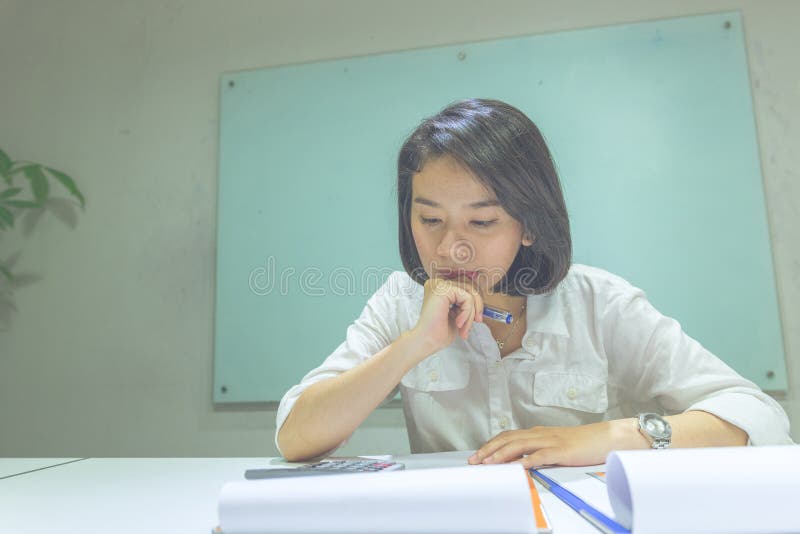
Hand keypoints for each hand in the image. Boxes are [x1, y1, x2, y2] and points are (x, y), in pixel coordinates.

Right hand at [410, 277, 483, 354]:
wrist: (427, 341)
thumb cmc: (438, 332)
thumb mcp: (458, 314)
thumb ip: (466, 304)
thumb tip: (480, 300)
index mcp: (441, 289)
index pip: (465, 288)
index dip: (475, 303)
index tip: (476, 319)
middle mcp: (438, 283)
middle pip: (470, 287)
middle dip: (476, 307)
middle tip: (476, 321)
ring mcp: (440, 285)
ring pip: (470, 293)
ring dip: (471, 313)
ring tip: (463, 327)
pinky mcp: (443, 289)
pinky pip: (467, 298)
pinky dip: (467, 313)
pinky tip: (458, 322)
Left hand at [468, 421, 634, 467]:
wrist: (605, 437)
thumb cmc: (581, 444)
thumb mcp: (555, 444)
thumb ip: (538, 450)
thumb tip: (520, 461)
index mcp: (538, 433)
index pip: (508, 436)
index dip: (491, 444)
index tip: (477, 455)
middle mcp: (540, 434)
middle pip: (508, 439)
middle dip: (489, 449)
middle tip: (474, 460)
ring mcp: (551, 441)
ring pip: (520, 445)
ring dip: (502, 454)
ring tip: (489, 464)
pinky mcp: (562, 450)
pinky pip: (541, 455)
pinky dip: (527, 461)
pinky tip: (517, 468)